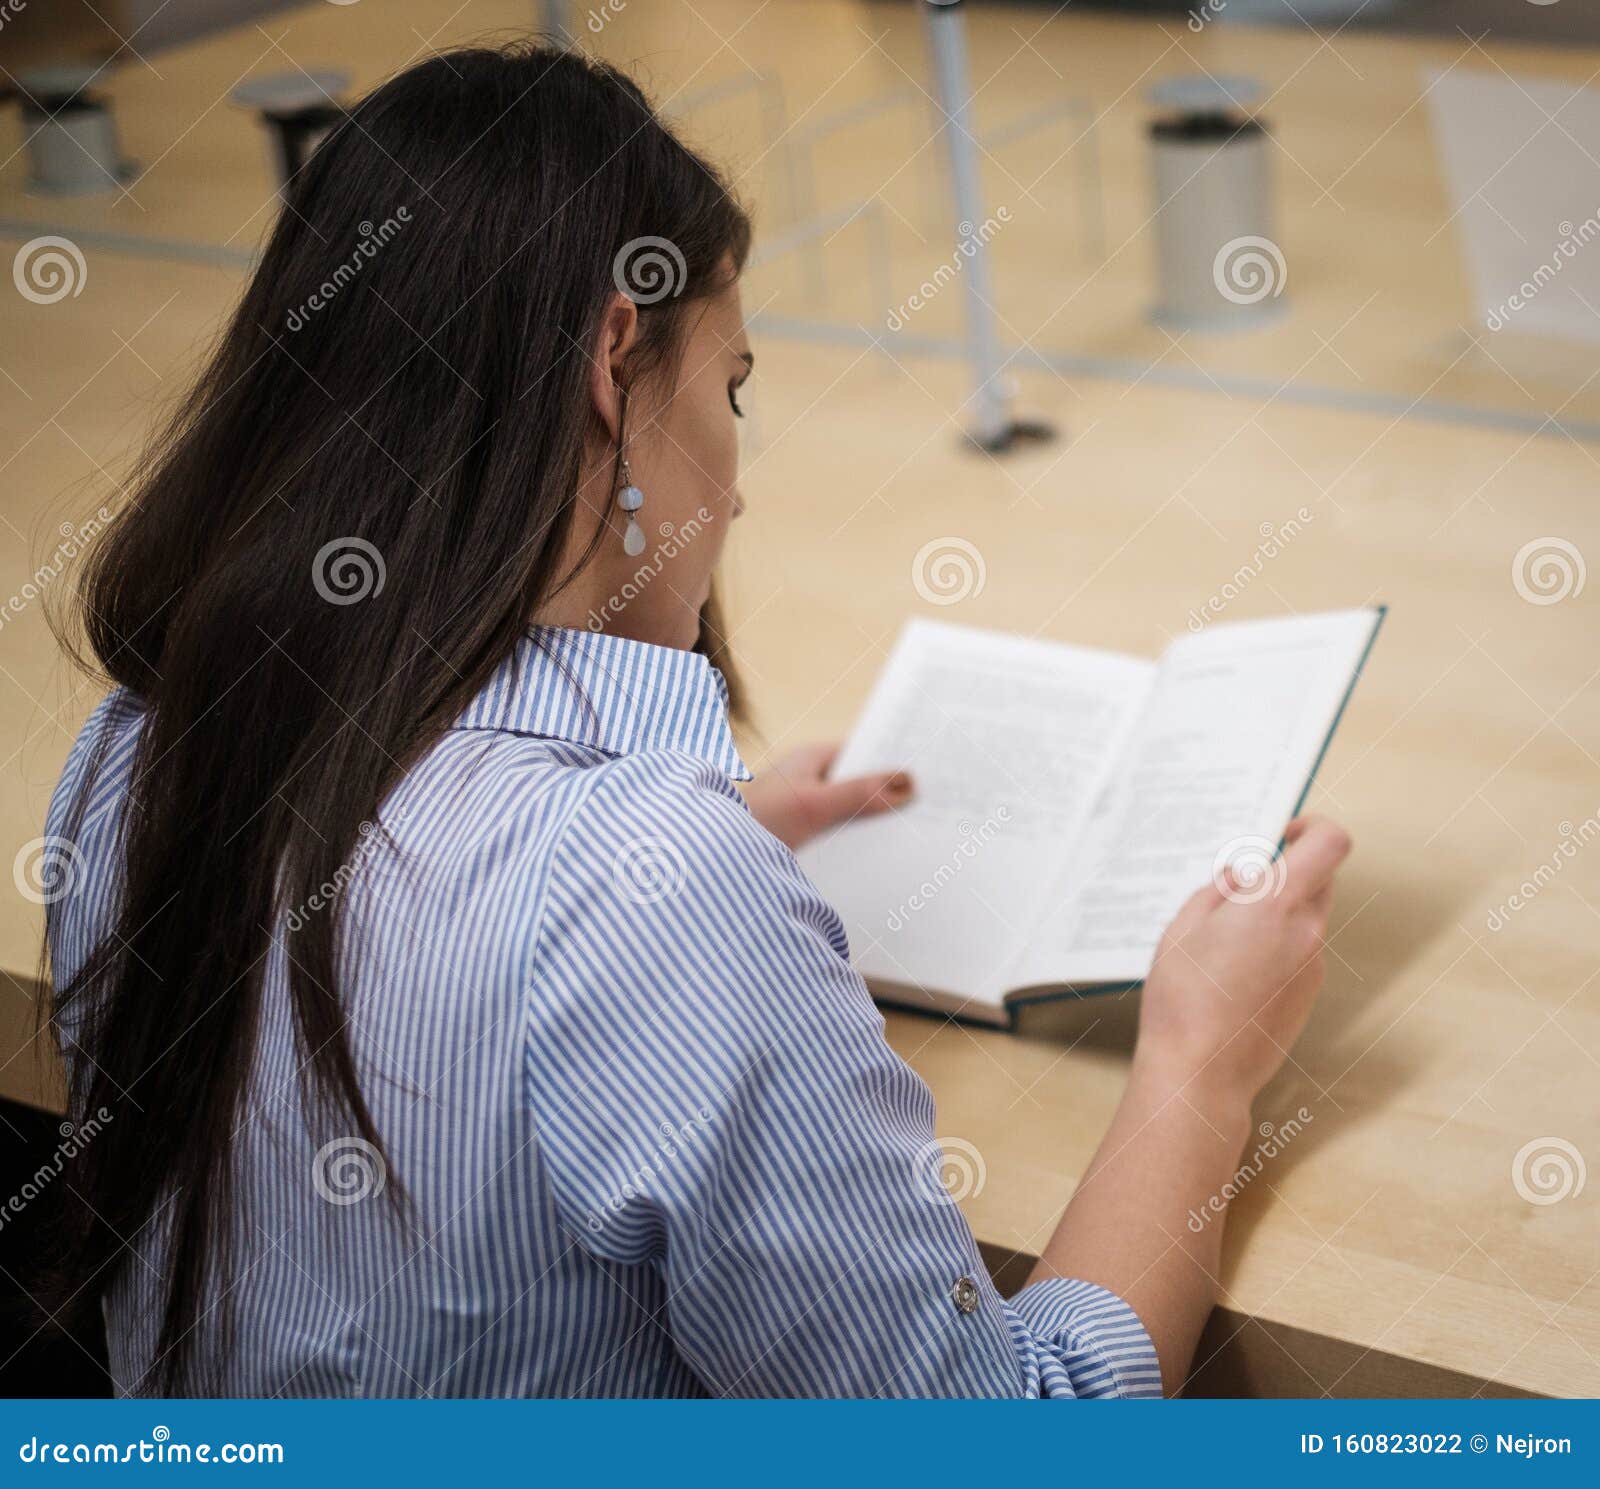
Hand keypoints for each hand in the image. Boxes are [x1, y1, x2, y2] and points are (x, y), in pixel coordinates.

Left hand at [741, 743, 912, 851]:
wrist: (716, 858)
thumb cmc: (757, 820)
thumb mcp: (816, 804)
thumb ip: (861, 793)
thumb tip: (907, 783)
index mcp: (811, 758)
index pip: (864, 752)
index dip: (893, 761)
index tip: (927, 771)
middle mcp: (808, 779)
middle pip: (859, 784)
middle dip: (889, 797)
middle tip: (928, 809)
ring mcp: (803, 809)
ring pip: (850, 812)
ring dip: (872, 824)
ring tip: (913, 838)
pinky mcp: (799, 837)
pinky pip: (837, 835)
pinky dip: (854, 843)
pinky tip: (879, 860)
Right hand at [1133, 816, 1352, 1113]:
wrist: (1202, 1073)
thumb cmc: (1183, 998)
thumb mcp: (1183, 926)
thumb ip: (1219, 889)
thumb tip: (1241, 873)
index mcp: (1276, 905)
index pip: (1330, 843)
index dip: (1312, 827)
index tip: (1282, 832)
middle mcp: (1306, 932)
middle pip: (1320, 878)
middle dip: (1286, 870)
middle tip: (1239, 883)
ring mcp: (1312, 967)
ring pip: (1307, 917)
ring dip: (1277, 911)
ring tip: (1224, 936)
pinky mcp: (1307, 995)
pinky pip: (1300, 951)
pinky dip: (1275, 945)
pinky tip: (1233, 970)